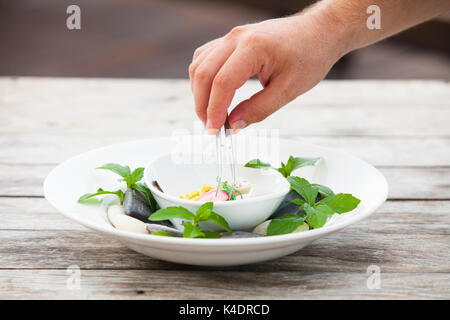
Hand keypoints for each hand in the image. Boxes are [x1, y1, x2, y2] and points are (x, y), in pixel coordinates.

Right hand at [189, 14, 344, 132]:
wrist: (318, 32)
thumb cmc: (310, 56)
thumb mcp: (288, 90)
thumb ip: (259, 109)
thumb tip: (234, 125)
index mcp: (253, 47)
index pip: (222, 82)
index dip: (215, 111)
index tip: (215, 132)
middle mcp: (237, 38)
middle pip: (203, 73)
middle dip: (202, 105)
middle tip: (212, 128)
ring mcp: (232, 37)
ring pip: (199, 65)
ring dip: (200, 93)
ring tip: (212, 115)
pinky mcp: (231, 40)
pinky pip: (205, 58)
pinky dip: (203, 79)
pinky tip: (212, 95)